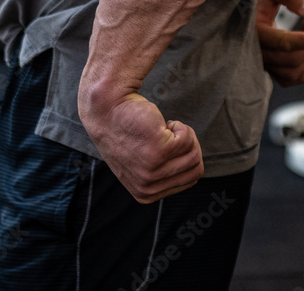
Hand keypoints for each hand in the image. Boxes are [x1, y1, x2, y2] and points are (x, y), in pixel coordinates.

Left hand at [78, 86, 203, 203]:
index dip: (183, 156)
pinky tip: (161, 123)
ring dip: (184, 135)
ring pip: (194, 154)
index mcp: (145, 194)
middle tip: (168, 134)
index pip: (189, 181)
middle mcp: (148, 187)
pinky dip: (180, 126)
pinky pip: (187, 138)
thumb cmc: (127, 130)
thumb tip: (193, 174)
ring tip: (162, 129)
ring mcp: (153, 171)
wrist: (108, 108)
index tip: (165, 143)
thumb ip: (162, 175)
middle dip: (189, 146)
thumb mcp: (140, 163)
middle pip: (196, 169)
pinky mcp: (159, 151)